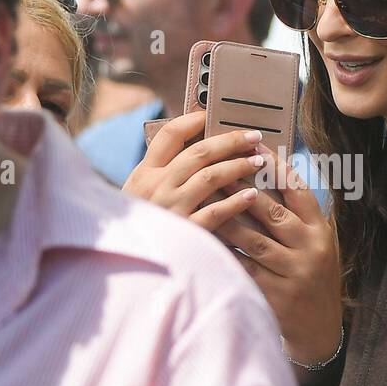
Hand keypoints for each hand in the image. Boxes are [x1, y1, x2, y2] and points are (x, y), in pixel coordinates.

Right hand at [123, 110, 265, 231]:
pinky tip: (252, 195)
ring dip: (238, 166)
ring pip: (210, 177)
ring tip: (259, 162)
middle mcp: (156, 187)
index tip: (214, 118)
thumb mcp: (138, 197)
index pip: (169, 136)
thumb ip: (160, 175)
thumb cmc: (141, 228)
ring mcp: (171, 209)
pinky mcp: (185, 232)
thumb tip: (194, 151)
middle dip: (230, 141)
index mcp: (144, 174)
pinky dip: (236, 202)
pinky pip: (215, 212)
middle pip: (199, 153)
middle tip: (253, 137)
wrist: (127, 267)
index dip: (194, 121)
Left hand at [215, 144, 342, 363]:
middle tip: (215, 167)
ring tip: (201, 199)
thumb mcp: (318, 243)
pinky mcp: (274, 295)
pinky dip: (223, 252)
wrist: (320, 329)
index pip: (299, 191)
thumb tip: (265, 175)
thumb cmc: (313, 277)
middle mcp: (310, 249)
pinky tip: (203, 239)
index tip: (255, 145)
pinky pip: (243, 268)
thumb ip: (298, 216)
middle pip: (272, 212)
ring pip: (253, 240)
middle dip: (242, 188)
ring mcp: (293, 273)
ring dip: (225, 218)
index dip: (277, 166)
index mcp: (321, 231)